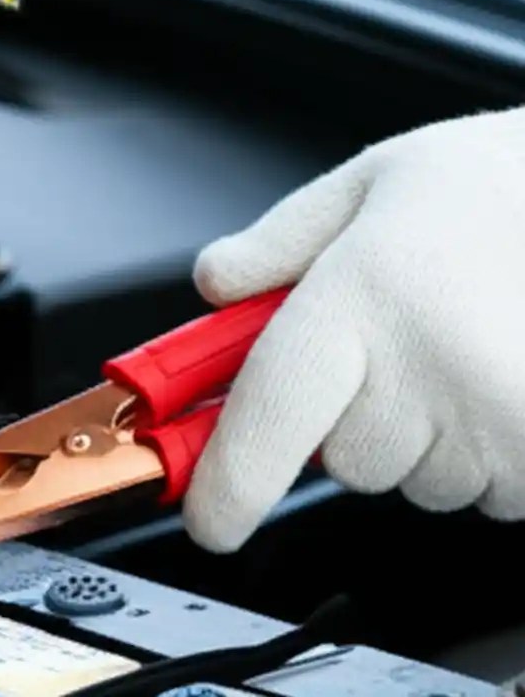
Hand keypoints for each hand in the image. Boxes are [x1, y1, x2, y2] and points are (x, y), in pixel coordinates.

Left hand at [182, 106, 524, 551]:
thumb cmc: (495, 188)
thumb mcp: (373, 183)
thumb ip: (279, 243)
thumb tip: (214, 283)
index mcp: (367, 293)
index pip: (272, 413)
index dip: (229, 483)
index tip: (210, 522)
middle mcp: (430, 365)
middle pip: (342, 458)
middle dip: (352, 418)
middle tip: (405, 345)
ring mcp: (499, 421)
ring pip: (412, 478)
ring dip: (422, 438)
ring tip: (466, 352)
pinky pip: (482, 493)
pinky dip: (482, 455)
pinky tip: (501, 382)